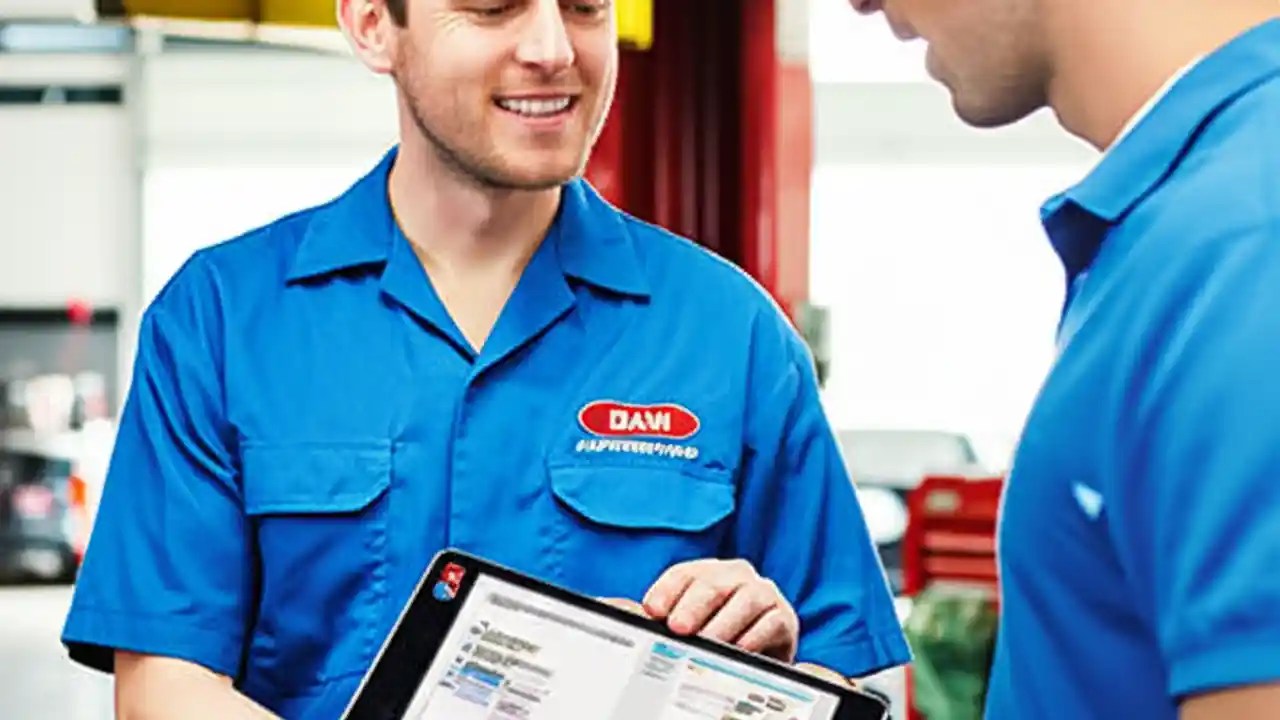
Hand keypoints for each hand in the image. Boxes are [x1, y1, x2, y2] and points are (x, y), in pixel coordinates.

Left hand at [641, 558, 799, 662]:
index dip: (666, 591)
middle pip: (712, 584)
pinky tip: (739, 650)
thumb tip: (641, 625)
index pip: (683, 574)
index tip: (651, 610)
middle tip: (678, 627)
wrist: (764, 659)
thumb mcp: (694, 628)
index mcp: (708, 573)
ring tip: (707, 643)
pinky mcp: (785, 618)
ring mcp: (763, 594)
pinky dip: (754, 637)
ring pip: (745, 600)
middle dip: (693, 606)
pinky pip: (771, 623)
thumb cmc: (720, 639)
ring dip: (723, 624)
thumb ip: (669, 623)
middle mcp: (737, 576)